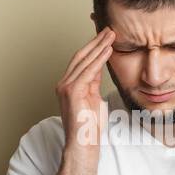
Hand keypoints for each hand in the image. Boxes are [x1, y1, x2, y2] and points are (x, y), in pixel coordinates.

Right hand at [56, 28, 113, 150]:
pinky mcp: (72, 92)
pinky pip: (87, 71)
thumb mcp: (93, 99)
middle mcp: (63, 83)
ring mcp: (66, 87)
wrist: (82, 144)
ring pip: (84, 61)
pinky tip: (107, 51)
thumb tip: (98, 68)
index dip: (93, 46)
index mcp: (68, 84)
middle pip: (80, 56)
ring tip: (111, 36)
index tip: (105, 37)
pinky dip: (98, 59)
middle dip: (95, 41)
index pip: (81, 60)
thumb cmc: (89, 127)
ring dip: (99, 46)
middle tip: (109, 30)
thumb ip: (93, 83)